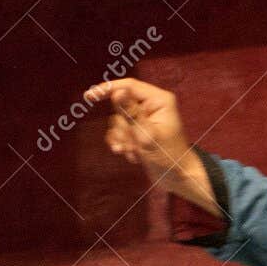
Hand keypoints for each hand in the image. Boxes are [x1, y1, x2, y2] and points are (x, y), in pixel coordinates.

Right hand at [82, 77, 215, 211]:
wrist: (178, 179)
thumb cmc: (168, 158)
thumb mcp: (147, 135)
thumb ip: (131, 113)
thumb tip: (117, 91)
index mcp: (159, 100)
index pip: (128, 86)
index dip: (107, 89)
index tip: (88, 97)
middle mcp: (152, 106)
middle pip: (120, 107)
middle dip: (122, 128)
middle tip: (133, 144)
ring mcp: (145, 118)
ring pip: (118, 121)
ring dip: (123, 139)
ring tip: (135, 152)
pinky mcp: (139, 130)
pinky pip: (120, 132)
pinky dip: (123, 144)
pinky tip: (133, 155)